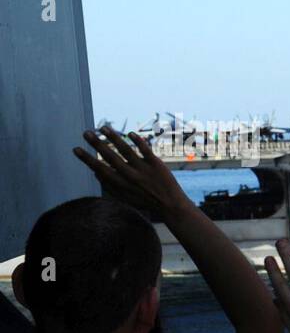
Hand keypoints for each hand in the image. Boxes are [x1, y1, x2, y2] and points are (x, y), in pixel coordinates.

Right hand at [73, 127, 192, 220]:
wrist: (170, 205)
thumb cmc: (145, 201)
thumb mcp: (124, 198)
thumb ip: (109, 186)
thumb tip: (95, 173)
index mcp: (121, 185)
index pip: (100, 169)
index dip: (87, 159)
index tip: (76, 149)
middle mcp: (130, 176)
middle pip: (111, 157)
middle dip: (97, 144)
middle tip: (86, 133)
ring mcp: (143, 169)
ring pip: (126, 151)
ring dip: (114, 138)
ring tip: (103, 128)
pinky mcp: (156, 165)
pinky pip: (146, 150)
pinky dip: (138, 142)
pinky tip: (130, 133)